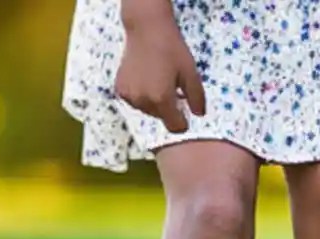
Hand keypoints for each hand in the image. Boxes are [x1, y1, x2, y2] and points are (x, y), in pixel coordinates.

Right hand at [115, 8, 205, 132]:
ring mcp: (129, 95)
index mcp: (161, 99)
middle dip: (170, 108)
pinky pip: (135, 102)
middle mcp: (143, 101)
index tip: (185, 112)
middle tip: (173, 87)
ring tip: (160, 81)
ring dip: (156, 103)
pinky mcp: (120, 89)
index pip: (175, 127)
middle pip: (162, 118)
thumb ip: (197, 98)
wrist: (147, 30)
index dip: (183, 121)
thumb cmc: (172, 50)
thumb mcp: (191, 74)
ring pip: (148, 111)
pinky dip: (143, 96)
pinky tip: (147, 80)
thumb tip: (199, 115)